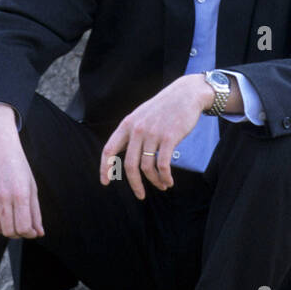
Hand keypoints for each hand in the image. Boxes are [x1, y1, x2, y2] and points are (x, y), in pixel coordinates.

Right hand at [0, 125, 44, 244]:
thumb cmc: (18, 164)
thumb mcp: (31, 185)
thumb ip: (35, 211)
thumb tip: (39, 233)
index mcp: (21, 193)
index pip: (24, 227)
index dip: (29, 233)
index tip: (31, 231)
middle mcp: (4, 196)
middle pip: (9, 230)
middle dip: (17, 233)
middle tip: (20, 226)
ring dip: (3, 230)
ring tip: (9, 223)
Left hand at [99, 74, 213, 199]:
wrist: (186, 94)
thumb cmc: (163, 108)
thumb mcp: (141, 115)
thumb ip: (130, 132)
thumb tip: (120, 152)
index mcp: (127, 124)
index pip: (109, 149)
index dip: (104, 167)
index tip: (105, 182)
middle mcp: (137, 129)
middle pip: (130, 165)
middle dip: (135, 184)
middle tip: (140, 195)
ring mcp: (153, 133)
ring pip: (147, 167)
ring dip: (154, 181)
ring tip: (162, 186)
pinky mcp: (169, 138)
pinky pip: (163, 165)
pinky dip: (165, 177)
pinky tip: (168, 181)